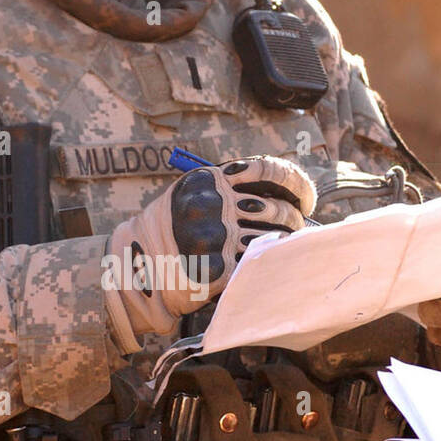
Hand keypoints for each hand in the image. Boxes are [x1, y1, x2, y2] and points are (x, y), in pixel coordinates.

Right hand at [105, 155, 315, 344]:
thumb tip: (284, 200)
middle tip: (293, 232)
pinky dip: (263, 267)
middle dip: (293, 224)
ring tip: (277, 250)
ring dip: (282, 247)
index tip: (303, 199)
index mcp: (212, 179)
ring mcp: (218, 236)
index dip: (297, 186)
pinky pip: (258, 265)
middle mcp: (216, 203)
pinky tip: (258, 269)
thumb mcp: (195, 195)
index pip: (272, 171)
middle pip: (279, 211)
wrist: (137, 267)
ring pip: (274, 239)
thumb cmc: (172, 232)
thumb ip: (232, 190)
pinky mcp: (219, 268)